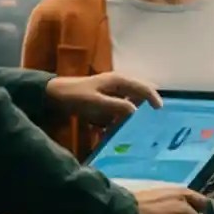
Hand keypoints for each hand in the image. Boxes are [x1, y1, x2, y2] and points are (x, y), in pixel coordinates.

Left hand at [46, 72, 160, 125]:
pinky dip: (117, 121)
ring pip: (128, 107)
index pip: (143, 88)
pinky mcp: (105, 103)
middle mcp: (118, 86)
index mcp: (119, 81)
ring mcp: (112, 94)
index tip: (159, 111)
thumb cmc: (76, 96)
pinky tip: (111, 132)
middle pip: (138, 97)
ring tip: (128, 132)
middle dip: (143, 110)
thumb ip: (116, 106)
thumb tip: (136, 112)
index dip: (153, 98)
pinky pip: (117, 113)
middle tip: (147, 125)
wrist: (54, 96)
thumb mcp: (96, 102)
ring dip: (128, 119)